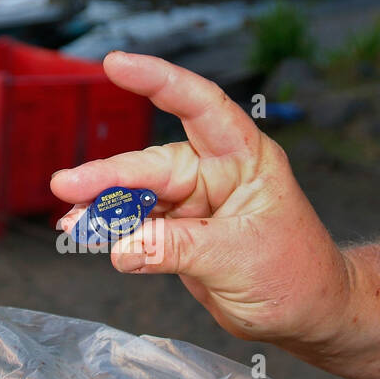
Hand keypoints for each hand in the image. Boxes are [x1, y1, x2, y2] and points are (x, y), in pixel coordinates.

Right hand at [51, 52, 350, 347]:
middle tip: (68, 187)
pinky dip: (112, 231)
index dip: (159, 81)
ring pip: (138, 196)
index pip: (201, 105)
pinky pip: (138, 225)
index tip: (116, 63)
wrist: (310, 315)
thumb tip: (122, 248)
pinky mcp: (181, 234)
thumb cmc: (296, 276)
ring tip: (71, 222)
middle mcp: (216, 173)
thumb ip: (176, 249)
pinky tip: (85, 234)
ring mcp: (196, 203)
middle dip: (108, 175)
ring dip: (103, 207)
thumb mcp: (237, 258)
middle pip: (153, 165)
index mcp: (244, 159)